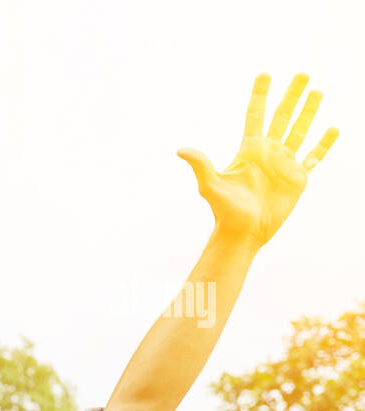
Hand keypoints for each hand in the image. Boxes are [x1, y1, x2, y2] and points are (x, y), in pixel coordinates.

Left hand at [178, 73, 336, 249]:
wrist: (243, 233)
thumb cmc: (225, 211)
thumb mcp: (211, 186)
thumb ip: (201, 165)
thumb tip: (181, 150)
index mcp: (249, 149)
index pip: (255, 114)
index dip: (260, 94)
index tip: (264, 74)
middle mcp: (268, 152)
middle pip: (282, 117)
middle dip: (291, 95)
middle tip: (302, 74)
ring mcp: (284, 164)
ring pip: (299, 131)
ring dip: (308, 112)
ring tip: (316, 91)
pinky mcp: (297, 179)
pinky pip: (314, 157)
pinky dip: (323, 144)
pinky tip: (332, 129)